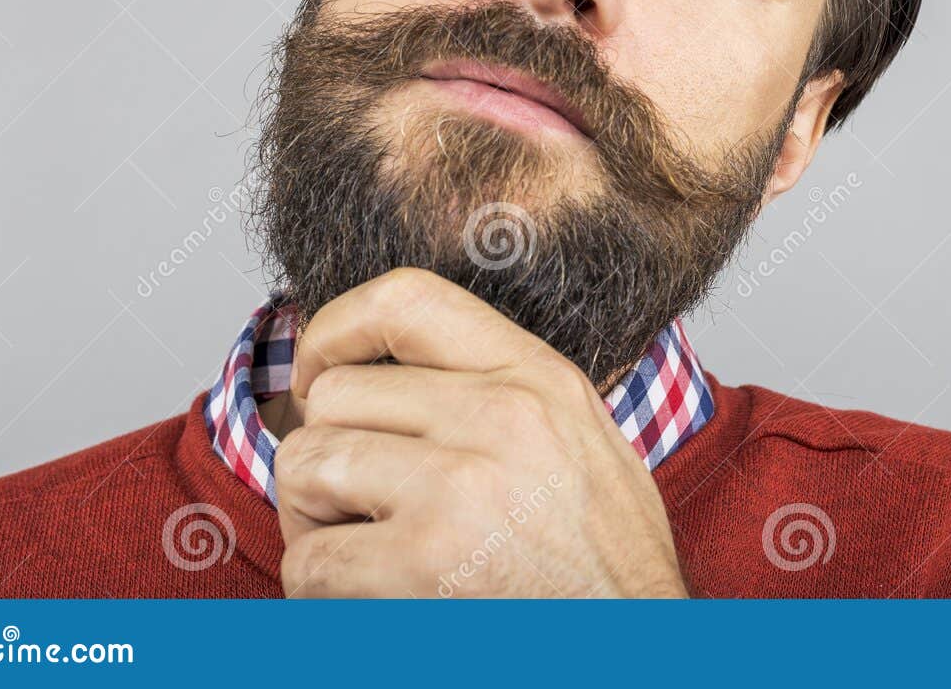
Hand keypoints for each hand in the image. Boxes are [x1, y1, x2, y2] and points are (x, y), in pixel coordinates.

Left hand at [274, 268, 687, 597]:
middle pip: (335, 395)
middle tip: (354, 503)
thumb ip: (500, 392)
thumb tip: (392, 368)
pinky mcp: (422, 566)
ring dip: (315, 521)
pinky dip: (322, 592)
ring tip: (362, 553)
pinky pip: (309, 560)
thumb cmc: (607, 571)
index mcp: (539, 378)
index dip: (336, 329)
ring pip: (305, 465)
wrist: (645, 657)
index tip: (322, 376)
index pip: (405, 298)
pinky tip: (374, 602)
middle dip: (326, 454)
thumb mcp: (580, 442)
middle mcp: (502, 416)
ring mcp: (460, 489)